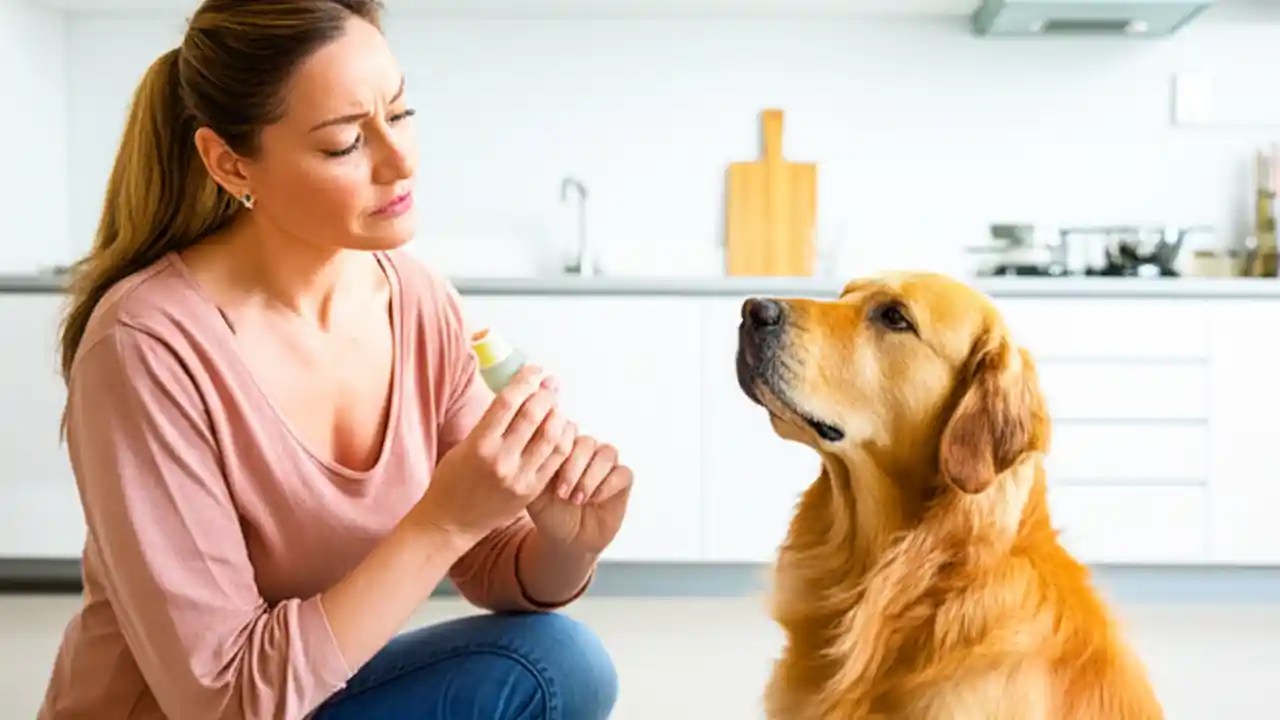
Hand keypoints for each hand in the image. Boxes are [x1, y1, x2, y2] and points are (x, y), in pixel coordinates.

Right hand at [414, 365, 573, 544]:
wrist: (450, 522)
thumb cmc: (452, 480)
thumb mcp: (464, 445)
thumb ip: (490, 423)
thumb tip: (517, 394)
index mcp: (479, 444)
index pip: (508, 401)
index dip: (525, 380)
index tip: (534, 370)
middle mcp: (501, 460)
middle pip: (534, 415)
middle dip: (545, 394)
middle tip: (550, 384)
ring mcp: (519, 477)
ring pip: (551, 437)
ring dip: (558, 415)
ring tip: (556, 406)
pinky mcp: (531, 491)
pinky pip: (555, 459)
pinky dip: (562, 440)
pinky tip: (560, 430)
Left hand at [527, 434, 633, 554]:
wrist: (567, 538)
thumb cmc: (548, 511)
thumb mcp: (534, 491)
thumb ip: (535, 469)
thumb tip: (534, 452)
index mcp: (564, 446)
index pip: (566, 432)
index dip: (559, 452)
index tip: (548, 479)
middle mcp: (587, 450)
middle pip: (587, 442)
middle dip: (574, 468)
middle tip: (562, 493)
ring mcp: (606, 463)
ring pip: (607, 453)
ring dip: (591, 477)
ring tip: (577, 499)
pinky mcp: (623, 479)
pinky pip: (623, 472)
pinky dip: (608, 485)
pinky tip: (594, 499)